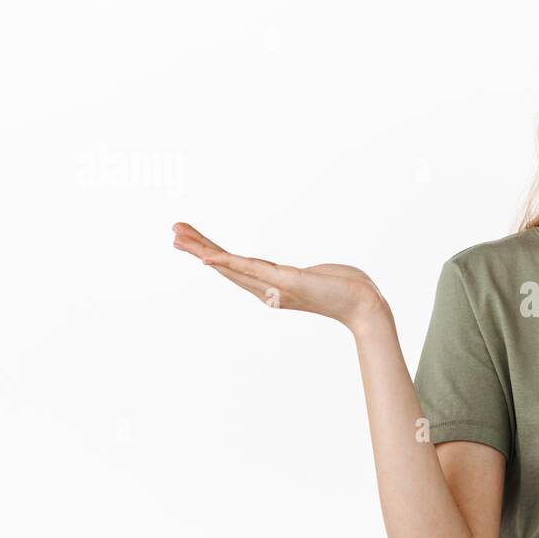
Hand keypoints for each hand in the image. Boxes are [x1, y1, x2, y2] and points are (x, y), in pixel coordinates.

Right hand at [172, 222, 386, 329]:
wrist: (365, 305)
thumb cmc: (345, 290)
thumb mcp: (313, 277)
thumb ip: (297, 276)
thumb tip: (294, 275)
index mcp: (272, 287)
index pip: (236, 267)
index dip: (212, 254)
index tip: (191, 240)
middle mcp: (268, 290)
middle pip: (226, 266)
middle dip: (198, 248)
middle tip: (173, 232)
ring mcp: (274, 286)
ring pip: (231, 266)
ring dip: (204, 251)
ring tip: (179, 238)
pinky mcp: (284, 281)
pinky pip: (250, 270)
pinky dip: (227, 263)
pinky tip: (207, 258)